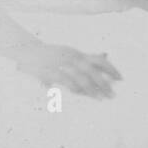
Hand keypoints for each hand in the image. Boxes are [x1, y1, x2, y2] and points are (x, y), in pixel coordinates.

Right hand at [3, 42, 121, 99]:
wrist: (27, 49)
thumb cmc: (50, 53)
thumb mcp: (69, 52)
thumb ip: (86, 56)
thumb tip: (106, 55)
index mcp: (76, 53)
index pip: (98, 60)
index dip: (110, 68)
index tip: (120, 78)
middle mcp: (70, 57)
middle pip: (91, 70)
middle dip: (103, 83)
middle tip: (112, 94)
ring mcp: (60, 64)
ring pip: (80, 77)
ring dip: (91, 88)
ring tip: (101, 98)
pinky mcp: (50, 70)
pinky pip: (65, 80)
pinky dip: (73, 87)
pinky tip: (81, 94)